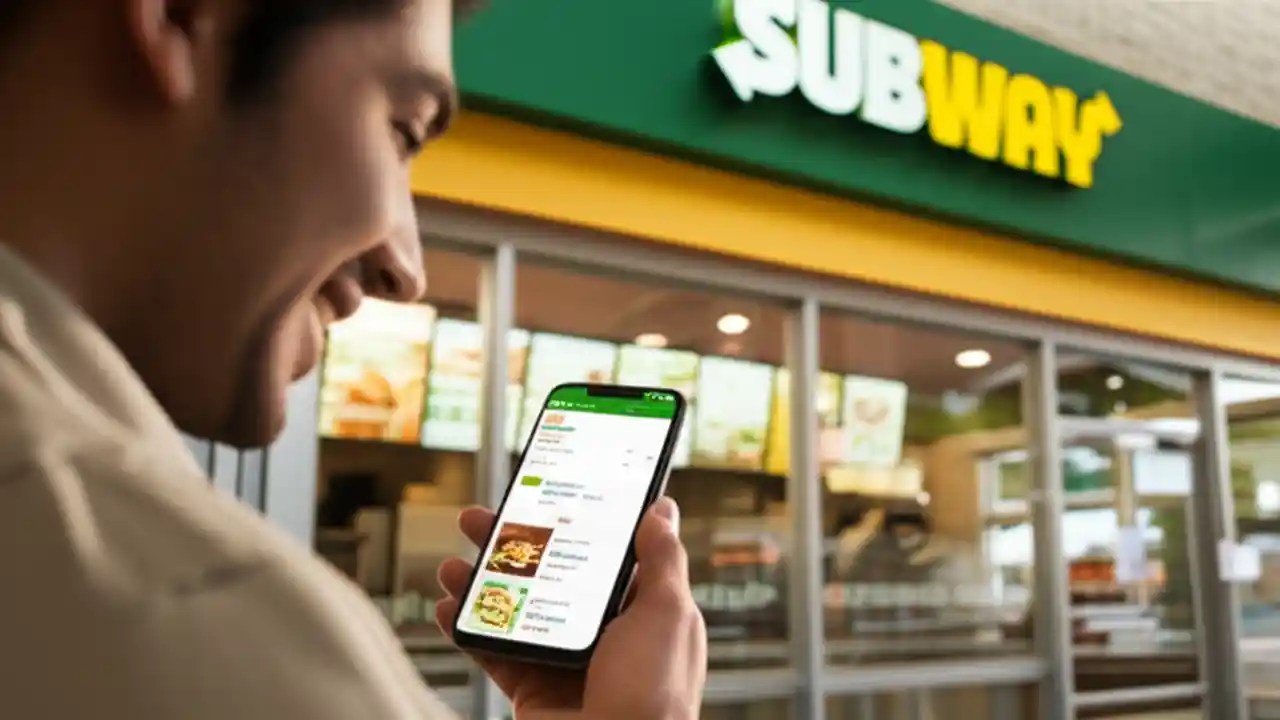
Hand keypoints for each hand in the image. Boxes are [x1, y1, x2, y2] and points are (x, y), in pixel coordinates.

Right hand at [436, 497, 706, 719]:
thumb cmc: (655, 694)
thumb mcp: (667, 615)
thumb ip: (662, 560)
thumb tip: (662, 508)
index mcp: (638, 612)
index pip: (602, 557)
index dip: (572, 524)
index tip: (544, 495)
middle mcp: (600, 635)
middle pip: (547, 577)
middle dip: (510, 547)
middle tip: (477, 520)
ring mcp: (563, 664)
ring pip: (514, 611)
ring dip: (479, 585)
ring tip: (452, 564)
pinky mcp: (532, 690)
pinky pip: (494, 653)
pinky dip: (467, 631)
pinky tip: (447, 608)